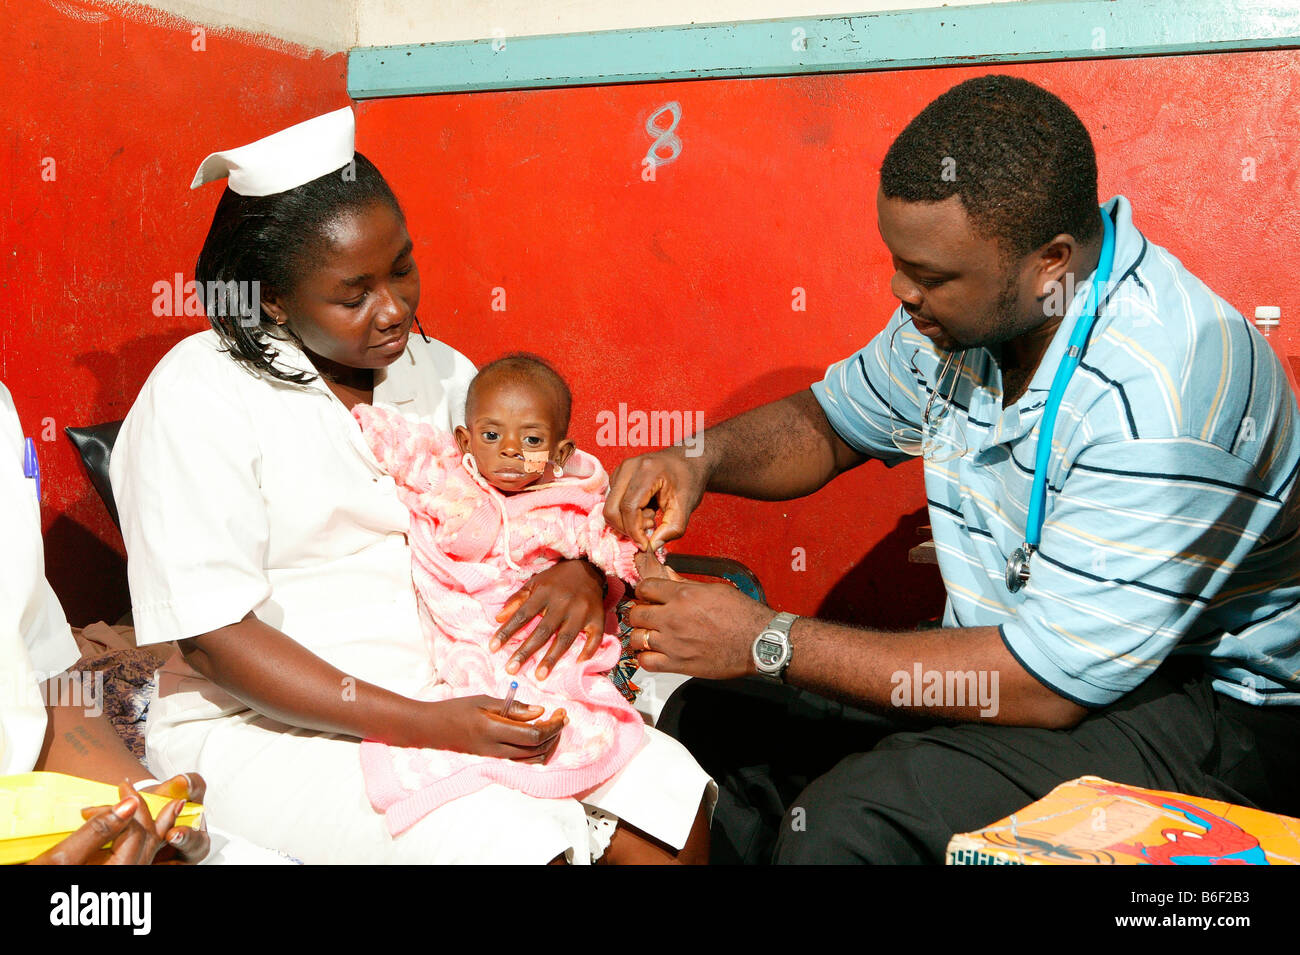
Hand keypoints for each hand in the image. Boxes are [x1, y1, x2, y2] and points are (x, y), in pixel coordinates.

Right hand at [30, 778, 205, 865]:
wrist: (35, 912)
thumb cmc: (42, 880)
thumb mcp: (62, 859)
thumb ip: (96, 832)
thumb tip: (129, 804)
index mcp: (117, 871)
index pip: (134, 831)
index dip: (116, 811)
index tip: (91, 808)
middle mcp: (128, 876)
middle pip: (147, 839)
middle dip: (143, 810)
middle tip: (130, 787)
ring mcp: (125, 879)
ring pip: (149, 850)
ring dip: (157, 825)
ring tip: (173, 805)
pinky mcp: (118, 879)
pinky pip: (142, 859)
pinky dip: (148, 840)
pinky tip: (152, 832)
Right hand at [424, 696, 567, 762]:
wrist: (431, 729)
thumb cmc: (456, 709)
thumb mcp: (483, 701)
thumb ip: (512, 708)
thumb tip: (539, 712)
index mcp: (493, 731)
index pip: (533, 736)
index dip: (552, 727)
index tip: (561, 713)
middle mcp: (496, 750)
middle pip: (537, 750)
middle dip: (555, 734)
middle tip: (561, 717)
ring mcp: (494, 759)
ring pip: (532, 760)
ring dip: (547, 744)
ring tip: (552, 726)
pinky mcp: (493, 761)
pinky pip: (522, 761)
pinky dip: (536, 751)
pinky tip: (537, 735)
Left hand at [491, 560, 605, 679]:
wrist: (588, 567)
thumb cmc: (556, 580)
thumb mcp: (534, 583)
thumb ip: (517, 600)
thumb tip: (498, 618)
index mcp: (545, 592)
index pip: (523, 615)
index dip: (508, 631)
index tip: (493, 648)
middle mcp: (563, 602)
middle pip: (543, 630)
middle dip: (526, 651)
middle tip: (511, 669)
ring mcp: (582, 611)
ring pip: (566, 638)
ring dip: (552, 657)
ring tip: (540, 675)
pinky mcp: (598, 617)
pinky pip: (594, 637)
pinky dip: (588, 650)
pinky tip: (577, 663)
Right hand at [605, 447, 708, 550]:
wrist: (689, 458)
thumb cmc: (690, 480)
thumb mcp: (687, 506)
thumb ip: (672, 529)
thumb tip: (652, 546)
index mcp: (647, 471)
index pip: (629, 507)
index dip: (634, 531)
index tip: (646, 545)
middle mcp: (629, 467)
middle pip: (611, 508)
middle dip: (627, 528)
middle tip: (650, 527)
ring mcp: (621, 469)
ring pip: (610, 506)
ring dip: (628, 520)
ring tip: (651, 516)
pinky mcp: (618, 474)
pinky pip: (613, 501)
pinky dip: (626, 513)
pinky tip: (645, 509)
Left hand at [626, 576, 772, 680]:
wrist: (758, 642)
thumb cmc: (743, 615)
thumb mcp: (715, 590)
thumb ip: (687, 584)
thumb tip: (669, 578)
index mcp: (683, 595)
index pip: (644, 588)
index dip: (644, 592)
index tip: (648, 596)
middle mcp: (673, 617)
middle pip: (636, 613)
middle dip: (639, 613)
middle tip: (648, 616)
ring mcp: (673, 642)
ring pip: (637, 638)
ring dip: (641, 636)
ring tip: (650, 635)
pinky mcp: (678, 664)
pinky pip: (646, 662)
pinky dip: (645, 658)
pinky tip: (653, 653)